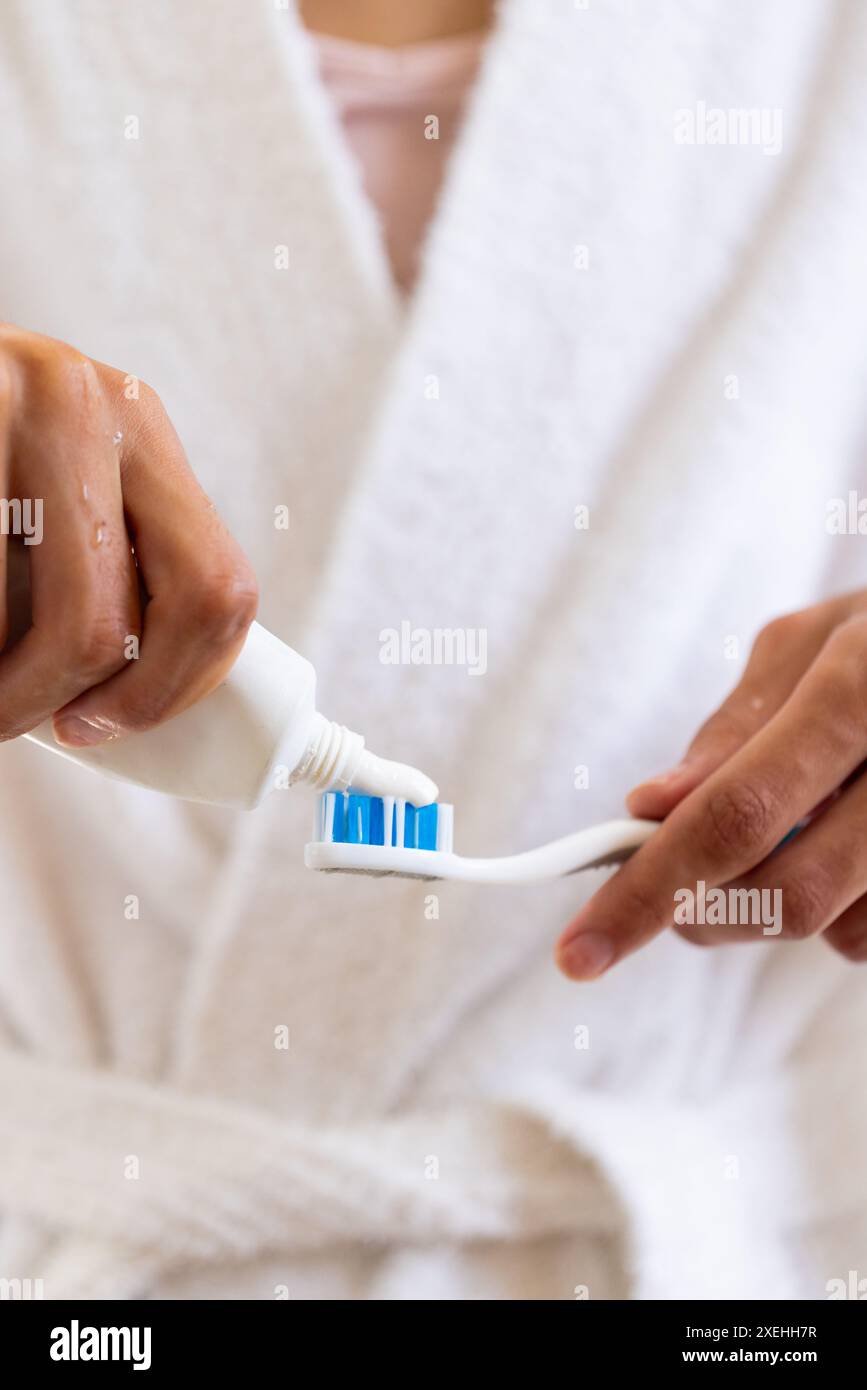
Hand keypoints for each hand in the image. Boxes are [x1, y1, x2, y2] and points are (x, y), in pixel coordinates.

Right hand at [0, 323, 257, 744]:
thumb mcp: (56, 467)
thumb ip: (108, 542)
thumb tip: (137, 695)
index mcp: (137, 422)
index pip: (215, 588)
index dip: (170, 688)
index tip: (105, 724)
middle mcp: (81, 408)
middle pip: (110, 626)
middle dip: (58, 702)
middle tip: (24, 720)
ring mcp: (1, 413)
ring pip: (26, 627)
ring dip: (1, 692)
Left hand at [556, 593, 866, 978]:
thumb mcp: (813, 643)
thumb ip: (736, 727)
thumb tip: (651, 809)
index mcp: (865, 687)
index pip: (738, 814)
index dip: (649, 890)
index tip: (580, 953)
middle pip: (789, 894)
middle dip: (703, 908)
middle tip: (668, 887)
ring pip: (837, 930)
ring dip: (775, 904)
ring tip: (798, 824)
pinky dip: (841, 912)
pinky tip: (851, 844)